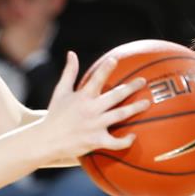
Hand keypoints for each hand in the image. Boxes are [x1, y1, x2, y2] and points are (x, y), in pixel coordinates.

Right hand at [36, 52, 146, 167]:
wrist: (47, 140)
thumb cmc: (55, 115)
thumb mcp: (61, 92)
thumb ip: (69, 72)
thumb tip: (72, 53)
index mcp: (82, 97)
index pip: (96, 79)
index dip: (105, 68)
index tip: (115, 59)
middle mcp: (90, 110)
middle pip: (115, 96)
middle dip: (130, 87)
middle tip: (143, 81)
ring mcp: (94, 126)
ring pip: (119, 115)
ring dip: (135, 109)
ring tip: (147, 103)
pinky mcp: (96, 141)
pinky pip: (115, 142)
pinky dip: (125, 141)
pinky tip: (134, 137)